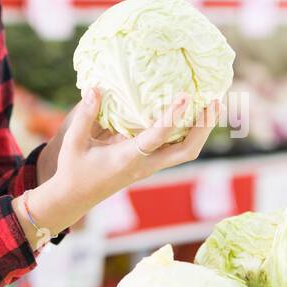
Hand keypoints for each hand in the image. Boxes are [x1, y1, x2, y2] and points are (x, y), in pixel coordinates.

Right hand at [25, 87, 219, 233]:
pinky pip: (176, 150)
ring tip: (212, 105)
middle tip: (214, 102)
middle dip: (203, 128)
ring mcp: (150, 167)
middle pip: (185, 151)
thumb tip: (96, 88)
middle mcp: (145, 165)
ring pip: (185, 152)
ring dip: (201, 131)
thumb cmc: (72, 170)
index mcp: (127, 158)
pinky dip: (189, 133)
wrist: (74, 198)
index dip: (173, 117)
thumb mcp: (73, 142)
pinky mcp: (149, 165)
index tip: (186, 97)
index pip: (157, 137)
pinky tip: (193, 115)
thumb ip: (86, 115)